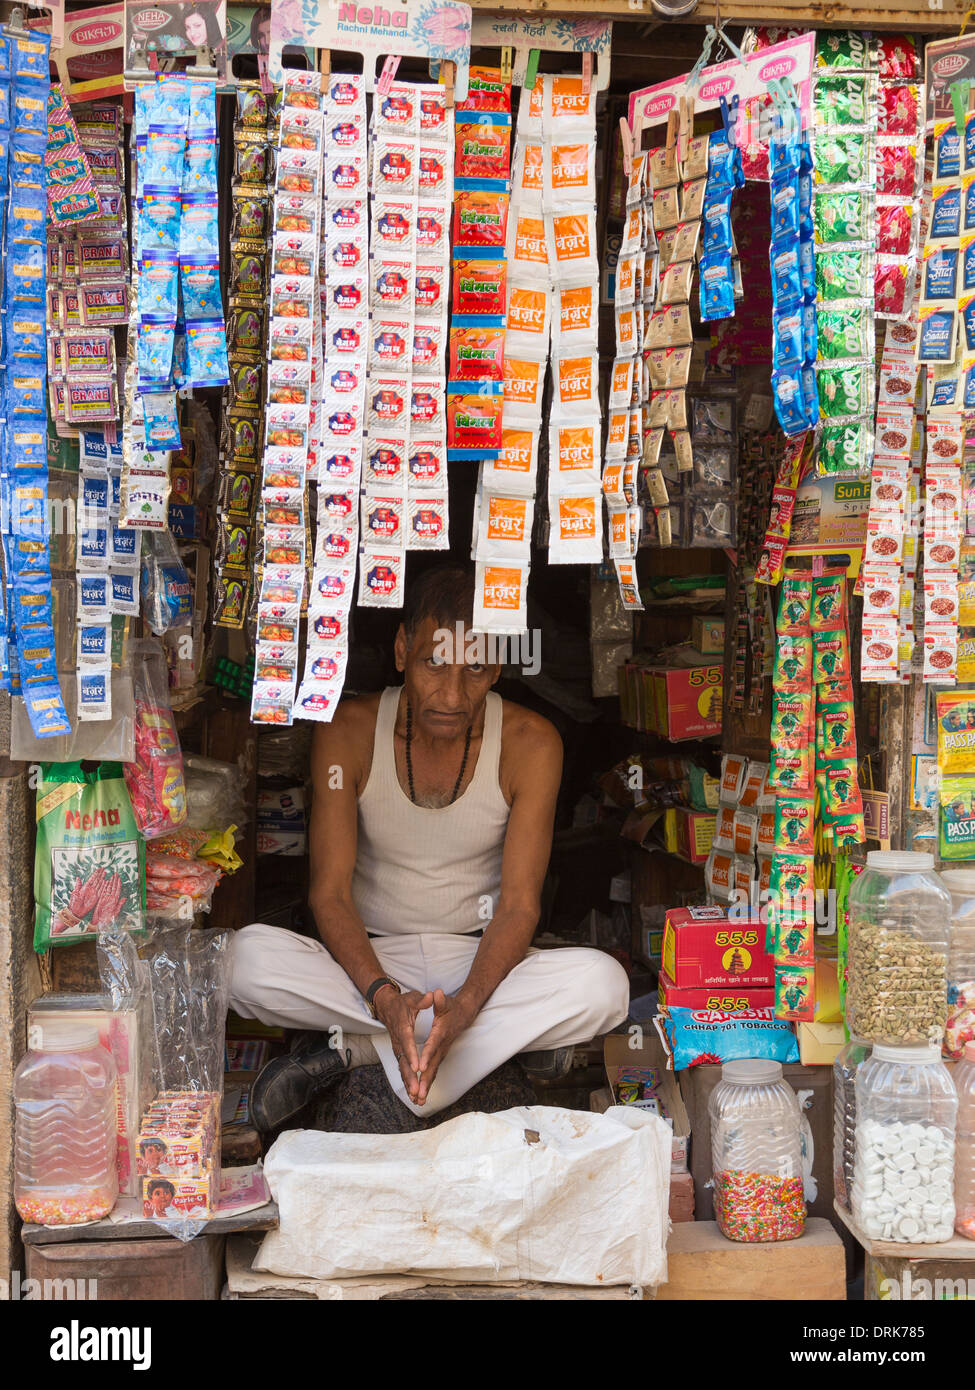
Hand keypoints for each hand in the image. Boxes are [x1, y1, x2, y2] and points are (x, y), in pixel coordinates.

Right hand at [374, 987, 433, 1103]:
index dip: (412, 1055)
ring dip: (409, 1083)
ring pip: (403, 1068)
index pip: (407, 1043)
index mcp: (403, 1028)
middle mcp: (399, 1041)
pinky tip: (413, 1094)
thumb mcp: (412, 998)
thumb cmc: (402, 1003)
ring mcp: (398, 1048)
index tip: (418, 1067)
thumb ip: (421, 1000)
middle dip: (410, 1077)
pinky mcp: (399, 1053)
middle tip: (416, 1090)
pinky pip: (403, 1069)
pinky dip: (407, 1081)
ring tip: (416, 1098)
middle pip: (404, 1061)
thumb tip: (431, 995)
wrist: (387, 1006)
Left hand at [416, 990, 474, 1106]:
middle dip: (425, 1080)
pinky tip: (421, 1097)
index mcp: (440, 1033)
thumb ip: (439, 1000)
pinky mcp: (440, 1057)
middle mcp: (441, 1046)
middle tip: (419, 1094)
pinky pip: (433, 1073)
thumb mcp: (445, 1002)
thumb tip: (436, 993)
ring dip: (426, 1086)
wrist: (464, 1014)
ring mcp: (441, 1053)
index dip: (427, 1055)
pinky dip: (427, 1084)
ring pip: (433, 1072)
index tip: (421, 1067)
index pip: (433, 1045)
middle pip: (433, 1065)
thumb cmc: (452, 1008)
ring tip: (419, 1101)